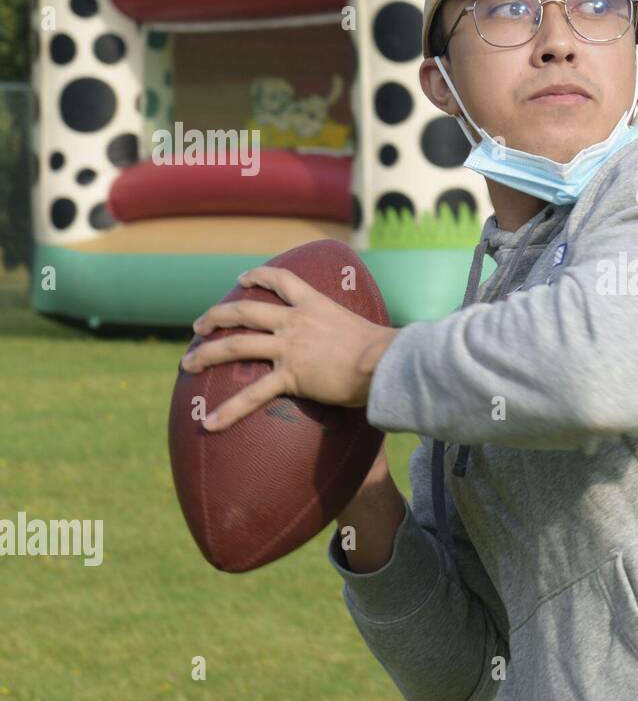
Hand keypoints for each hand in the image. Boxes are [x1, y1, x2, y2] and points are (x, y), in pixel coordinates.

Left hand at [181, 266, 398, 431]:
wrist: (385, 362)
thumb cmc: (386, 350)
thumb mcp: (365, 329)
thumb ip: (352, 333)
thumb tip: (372, 344)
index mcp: (315, 305)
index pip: (281, 281)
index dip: (258, 277)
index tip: (241, 280)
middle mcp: (296, 322)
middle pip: (244, 311)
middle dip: (216, 317)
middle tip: (198, 326)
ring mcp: (290, 347)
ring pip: (236, 345)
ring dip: (207, 353)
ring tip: (186, 364)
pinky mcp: (290, 375)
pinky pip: (252, 394)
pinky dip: (229, 410)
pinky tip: (209, 423)